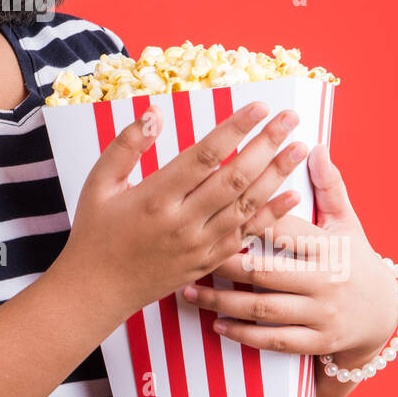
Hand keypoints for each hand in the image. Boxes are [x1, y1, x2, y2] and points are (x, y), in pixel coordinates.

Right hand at [62, 101, 308, 323]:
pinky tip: (294, 195)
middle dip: (267, 144)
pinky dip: (273, 215)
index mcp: (155, 198)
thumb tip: (155, 112)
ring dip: (278, 175)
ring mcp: (199, 246)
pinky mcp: (208, 262)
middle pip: (234, 177)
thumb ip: (127, 145)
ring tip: (301, 147)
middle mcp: (182, 222)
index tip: (259, 107)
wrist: (98, 289)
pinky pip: (247, 236)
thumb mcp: (99, 182)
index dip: (235, 129)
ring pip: (247, 206)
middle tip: (291, 118)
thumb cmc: (96, 231)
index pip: (204, 155)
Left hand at [181, 143, 397, 360]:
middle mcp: (326, 281)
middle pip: (266, 271)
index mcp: (328, 247)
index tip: (212, 214)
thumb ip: (329, 185)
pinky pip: (275, 340)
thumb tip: (315, 146)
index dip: (247, 221)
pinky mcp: (318, 342)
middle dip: (224, 265)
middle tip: (187, 255)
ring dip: (223, 302)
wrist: (385, 313)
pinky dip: (244, 334)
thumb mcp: (346, 221)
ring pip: (264, 309)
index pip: (283, 229)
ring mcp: (322, 314)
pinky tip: (217, 325)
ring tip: (190, 291)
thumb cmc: (355, 258)